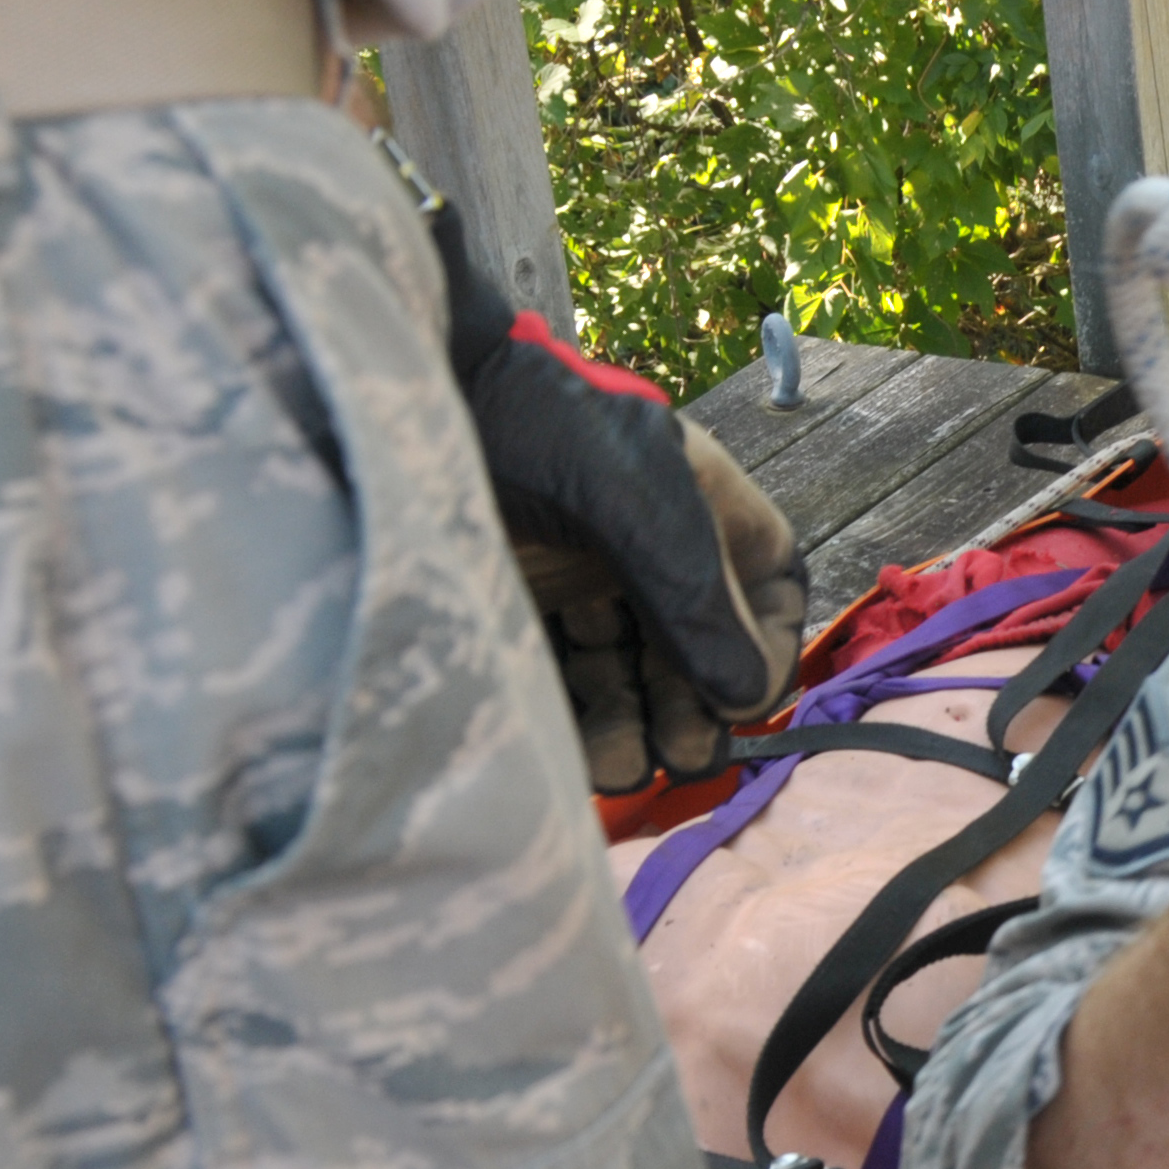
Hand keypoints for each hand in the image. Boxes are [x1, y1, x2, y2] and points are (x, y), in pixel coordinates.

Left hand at [428, 195, 803, 787]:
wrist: (395, 398)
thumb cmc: (533, 425)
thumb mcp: (633, 499)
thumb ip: (693, 595)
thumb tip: (747, 699)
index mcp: (698, 504)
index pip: (768, 587)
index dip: (772, 648)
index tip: (748, 704)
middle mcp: (646, 547)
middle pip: (698, 646)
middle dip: (696, 705)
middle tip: (683, 756)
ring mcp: (579, 580)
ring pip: (628, 675)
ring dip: (636, 727)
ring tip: (626, 770)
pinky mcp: (514, 609)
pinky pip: (560, 681)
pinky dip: (573, 726)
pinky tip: (573, 761)